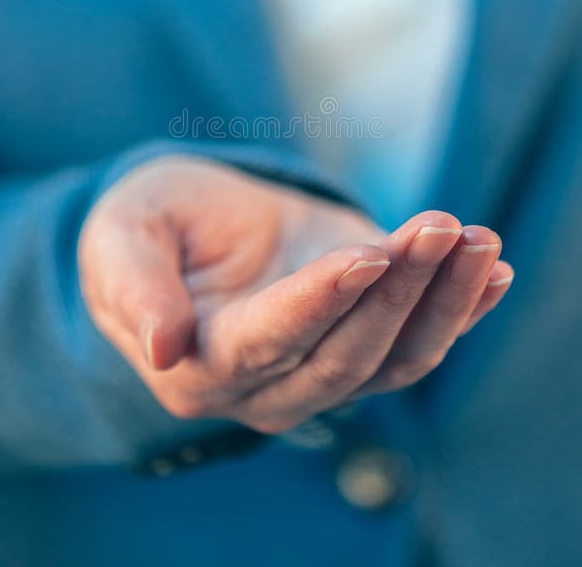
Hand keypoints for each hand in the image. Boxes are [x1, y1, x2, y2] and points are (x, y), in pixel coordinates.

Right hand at [78, 156, 512, 432]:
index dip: (321, 301)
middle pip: (346, 354)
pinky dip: (461, 311)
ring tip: (477, 240)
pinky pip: (420, 344)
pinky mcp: (362, 340)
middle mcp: (267, 388)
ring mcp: (321, 371)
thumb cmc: (149, 225)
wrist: (191, 228)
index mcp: (201, 368)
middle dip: (399, 289)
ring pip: (395, 358)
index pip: (269, 342)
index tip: (368, 253)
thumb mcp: (120, 237)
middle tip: (440, 227)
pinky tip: (493, 270)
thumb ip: (133, 288)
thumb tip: (164, 347)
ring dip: (443, 301)